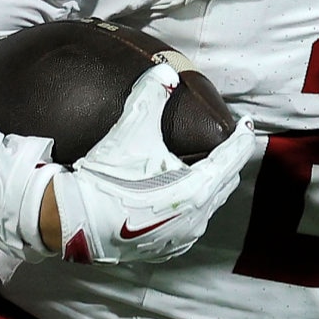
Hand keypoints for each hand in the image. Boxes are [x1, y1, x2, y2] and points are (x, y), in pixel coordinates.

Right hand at [46, 64, 255, 264]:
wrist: (72, 220)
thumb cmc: (105, 177)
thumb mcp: (130, 131)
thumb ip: (151, 95)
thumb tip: (165, 69)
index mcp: (197, 189)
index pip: (233, 157)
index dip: (241, 136)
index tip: (246, 122)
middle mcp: (198, 217)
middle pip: (225, 180)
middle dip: (226, 159)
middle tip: (221, 142)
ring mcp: (183, 237)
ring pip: (210, 203)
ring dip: (208, 184)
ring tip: (199, 166)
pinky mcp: (168, 249)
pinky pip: (192, 222)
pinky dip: (191, 206)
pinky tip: (178, 195)